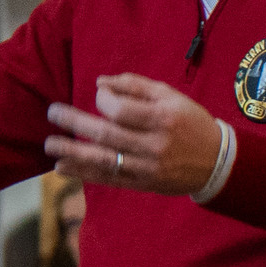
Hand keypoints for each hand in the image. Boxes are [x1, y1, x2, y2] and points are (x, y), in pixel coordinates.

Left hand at [43, 75, 224, 193]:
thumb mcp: (170, 96)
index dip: (103, 100)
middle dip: (76, 123)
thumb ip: (136, 86)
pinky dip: (83, 174)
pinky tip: (62, 168)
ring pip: (104, 160)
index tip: (99, 95)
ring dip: (72, 153)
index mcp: (163, 118)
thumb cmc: (190, 121)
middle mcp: (154, 145)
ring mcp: (146, 167)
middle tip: (52, 112)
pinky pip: (108, 179)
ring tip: (49, 145)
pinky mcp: (142, 184)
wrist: (216, 161)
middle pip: (107, 134)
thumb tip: (100, 82)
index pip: (122, 110)